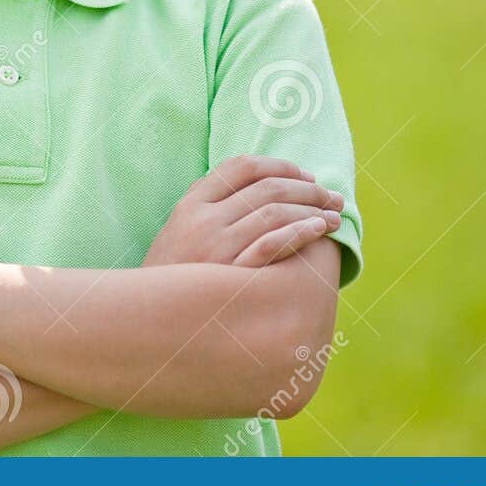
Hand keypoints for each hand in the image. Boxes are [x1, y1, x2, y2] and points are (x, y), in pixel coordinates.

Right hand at [142, 154, 343, 268]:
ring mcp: (216, 246)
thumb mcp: (177, 230)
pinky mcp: (231, 274)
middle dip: (308, 188)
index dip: (280, 165)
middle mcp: (203, 219)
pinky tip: (319, 230)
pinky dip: (301, 231)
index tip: (306, 174)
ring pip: (275, 212)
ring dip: (313, 209)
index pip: (241, 166)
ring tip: (335, 217)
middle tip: (331, 196)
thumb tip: (248, 181)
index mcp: (191, 203)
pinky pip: (273, 243)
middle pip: (266, 187)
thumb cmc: (171, 276)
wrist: (150, 320)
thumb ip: (205, 204)